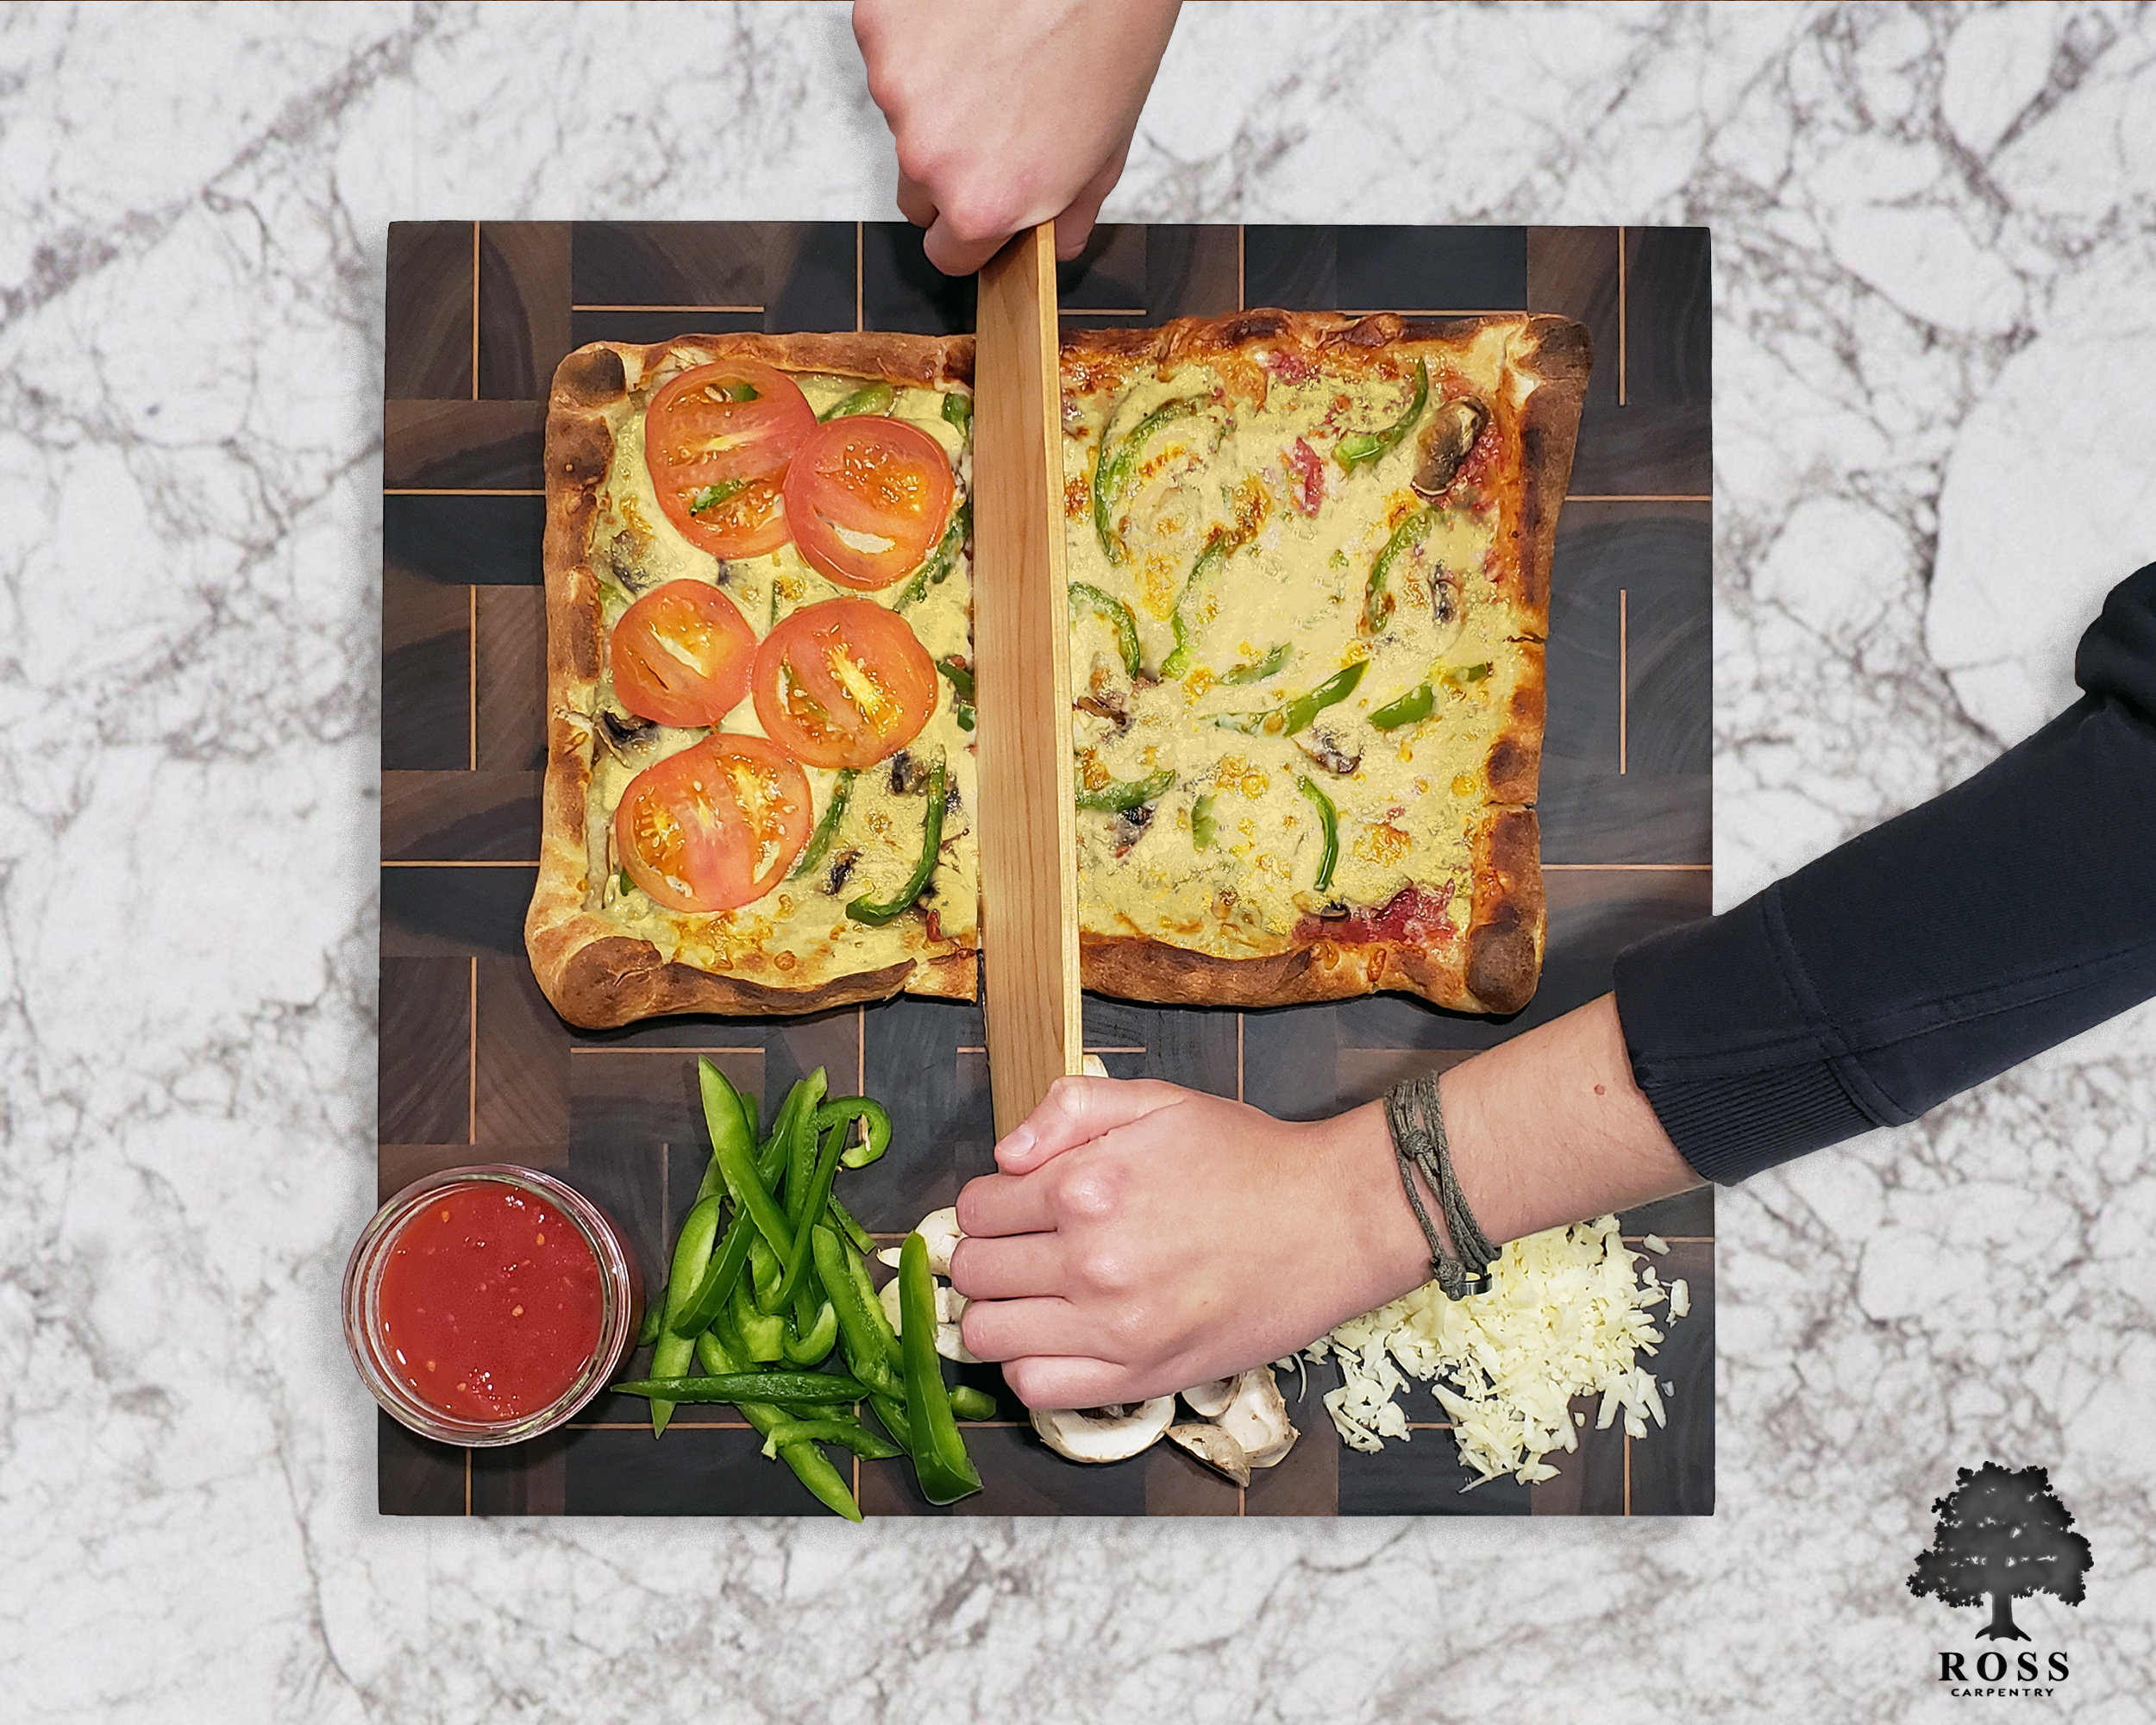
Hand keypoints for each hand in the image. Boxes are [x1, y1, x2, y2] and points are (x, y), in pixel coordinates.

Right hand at [852, 0, 1182, 274]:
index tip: (983, 202)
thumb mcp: (1105, 154)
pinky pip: (888, 53)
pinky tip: (968, 23)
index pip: (945, 253)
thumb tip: (1049, 246)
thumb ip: (1066, 216)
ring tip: (993, 56)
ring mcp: (895, 89)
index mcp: (981, 204)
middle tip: (997, 117)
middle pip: (914, 191)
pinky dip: (919, 42)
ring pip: (902, 117)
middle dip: (949, 166)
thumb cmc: (1109, 44)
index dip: (969, 230)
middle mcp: (928, 158)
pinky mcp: (879, 29)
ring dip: (936, 97)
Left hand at [951, 1078, 1428, 1407]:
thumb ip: (1068, 1109)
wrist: (1333, 1221)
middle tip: (1025, 1247)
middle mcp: (1091, 1261)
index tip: (1015, 1205)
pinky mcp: (1142, 1377)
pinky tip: (1058, 1338)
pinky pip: (1035, 1389)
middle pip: (974, 1272)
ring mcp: (1114, 1328)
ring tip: (1035, 1294)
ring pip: (987, 1335)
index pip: (974, 1209)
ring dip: (997, 1312)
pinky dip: (1029, 1365)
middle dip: (988, 1254)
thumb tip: (1003, 1155)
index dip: (989, 1202)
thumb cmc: (1248, 1159)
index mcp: (1086, 1186)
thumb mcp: (1158, 1102)